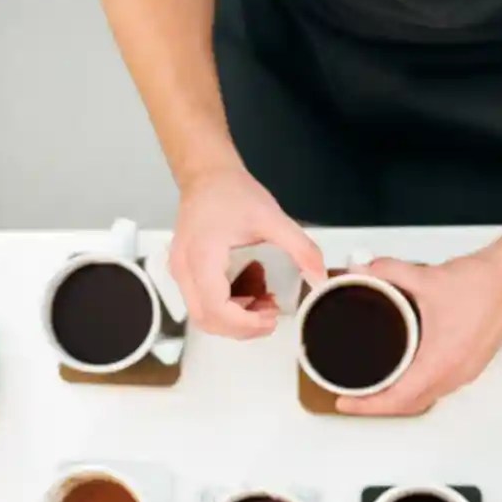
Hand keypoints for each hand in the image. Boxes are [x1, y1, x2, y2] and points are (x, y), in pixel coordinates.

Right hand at [170, 166, 326, 338]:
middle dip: (242, 326)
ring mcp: (181, 272)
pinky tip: (253, 287)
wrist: (208, 175)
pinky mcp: (186, 272)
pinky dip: (231, 306)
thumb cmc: (232, 193)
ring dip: (237, 317)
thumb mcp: (273, 219)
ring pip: (205, 315)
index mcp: (203, 256)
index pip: (216, 308)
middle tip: (272, 315)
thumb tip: (319, 278)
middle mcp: (185, 268)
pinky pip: (205, 303)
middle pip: (207, 319)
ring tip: (266, 298)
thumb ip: (301, 249)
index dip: (245, 323)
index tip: (271, 318)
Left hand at [337, 244, 501, 415]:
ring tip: (374, 387)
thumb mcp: (426, 277)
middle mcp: (455, 373)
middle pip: (410, 405)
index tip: (346, 402)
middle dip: (378, 405)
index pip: (398, 398)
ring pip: (426, 398)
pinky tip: (406, 374)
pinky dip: (418, 388)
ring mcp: (466, 372)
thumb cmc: (483, 283)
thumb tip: (361, 271)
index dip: (367, 405)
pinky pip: (440, 387)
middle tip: (353, 397)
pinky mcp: (471, 364)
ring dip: (400, 398)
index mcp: (441, 361)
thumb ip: (388, 272)